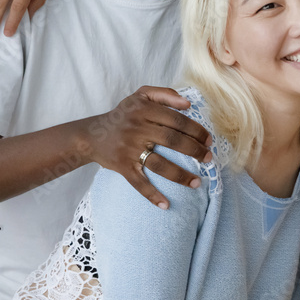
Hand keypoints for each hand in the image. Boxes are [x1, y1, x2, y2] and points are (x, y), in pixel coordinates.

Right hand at [79, 86, 213, 209]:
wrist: (91, 135)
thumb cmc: (123, 115)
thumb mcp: (141, 96)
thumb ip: (164, 94)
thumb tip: (188, 103)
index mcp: (144, 110)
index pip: (177, 120)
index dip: (196, 130)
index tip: (209, 140)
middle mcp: (137, 129)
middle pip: (172, 141)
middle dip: (195, 150)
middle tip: (208, 158)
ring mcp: (129, 150)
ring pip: (159, 164)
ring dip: (180, 175)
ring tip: (197, 182)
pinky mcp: (122, 167)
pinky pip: (138, 183)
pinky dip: (152, 195)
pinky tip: (166, 205)